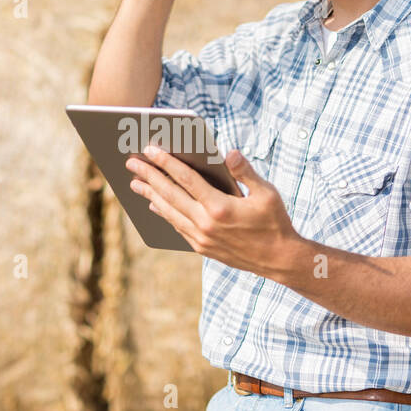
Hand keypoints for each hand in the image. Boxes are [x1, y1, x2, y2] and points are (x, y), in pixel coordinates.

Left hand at [125, 143, 298, 274]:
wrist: (278, 260)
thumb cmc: (275, 222)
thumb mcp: (267, 193)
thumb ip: (245, 172)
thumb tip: (229, 153)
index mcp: (220, 207)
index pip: (187, 179)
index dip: (167, 162)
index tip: (151, 149)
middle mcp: (206, 224)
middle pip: (170, 195)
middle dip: (149, 177)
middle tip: (131, 163)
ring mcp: (202, 238)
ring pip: (169, 212)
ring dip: (150, 195)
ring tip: (135, 183)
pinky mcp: (202, 248)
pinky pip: (177, 226)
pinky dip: (164, 213)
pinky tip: (154, 204)